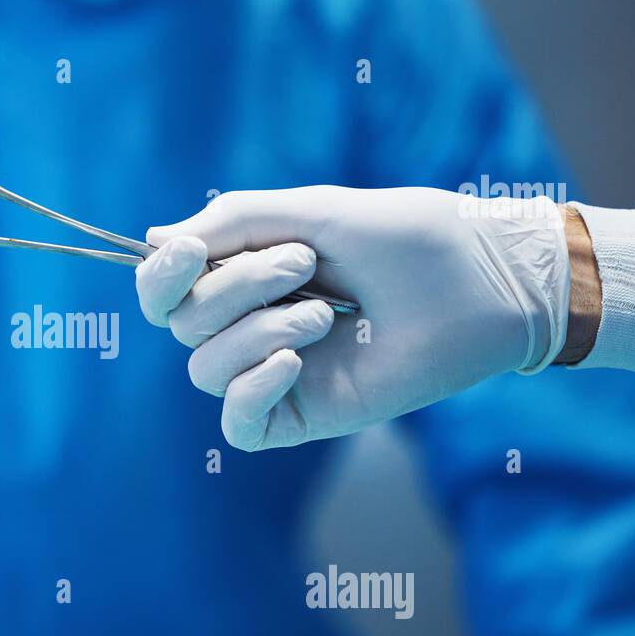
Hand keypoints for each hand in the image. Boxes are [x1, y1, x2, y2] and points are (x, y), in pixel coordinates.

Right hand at [136, 186, 568, 449]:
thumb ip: (231, 222)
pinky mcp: (301, 413)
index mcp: (246, 277)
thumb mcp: (311, 211)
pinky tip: (292, 363)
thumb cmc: (406, 238)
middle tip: (309, 264)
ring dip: (257, 332)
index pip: (166, 291)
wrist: (482, 282)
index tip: (190, 252)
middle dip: (237, 288)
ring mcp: (274, 373)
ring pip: (205, 369)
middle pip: (183, 324)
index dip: (161, 277)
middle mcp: (250, 325)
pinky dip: (251, 390)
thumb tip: (152, 240)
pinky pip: (238, 423)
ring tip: (327, 313)